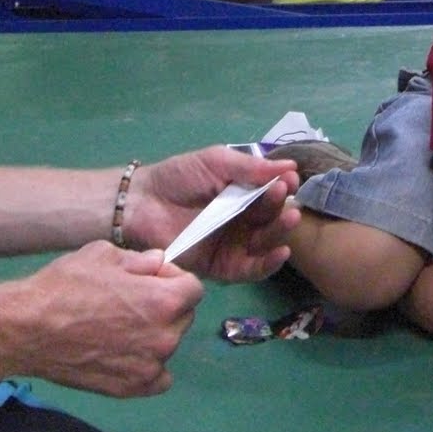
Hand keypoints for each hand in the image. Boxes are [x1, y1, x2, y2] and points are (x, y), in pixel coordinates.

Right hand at [6, 240, 203, 396]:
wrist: (27, 330)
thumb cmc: (64, 286)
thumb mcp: (104, 255)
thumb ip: (141, 260)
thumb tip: (158, 263)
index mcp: (164, 300)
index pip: (193, 287)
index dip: (172, 279)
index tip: (151, 279)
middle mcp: (166, 336)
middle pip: (183, 316)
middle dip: (166, 306)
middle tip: (130, 302)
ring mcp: (151, 366)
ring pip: (167, 344)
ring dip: (153, 334)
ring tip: (117, 328)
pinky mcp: (133, 388)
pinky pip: (159, 377)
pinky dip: (148, 366)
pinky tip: (126, 354)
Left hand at [123, 146, 299, 280]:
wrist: (142, 204)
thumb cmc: (178, 178)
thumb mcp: (216, 162)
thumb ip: (250, 167)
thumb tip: (291, 166)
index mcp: (243, 195)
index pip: (271, 193)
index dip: (282, 186)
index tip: (290, 178)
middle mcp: (244, 221)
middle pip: (273, 218)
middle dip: (282, 207)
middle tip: (285, 196)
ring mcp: (235, 245)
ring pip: (267, 243)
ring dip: (281, 232)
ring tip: (290, 218)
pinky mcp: (224, 267)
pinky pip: (252, 269)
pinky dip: (270, 263)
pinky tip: (281, 252)